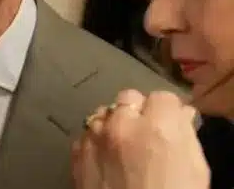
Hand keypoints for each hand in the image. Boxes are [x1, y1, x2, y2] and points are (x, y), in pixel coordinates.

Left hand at [73, 90, 209, 188]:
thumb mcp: (194, 170)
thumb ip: (186, 137)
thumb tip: (181, 117)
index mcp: (158, 126)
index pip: (163, 98)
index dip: (169, 112)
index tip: (171, 124)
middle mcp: (122, 124)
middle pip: (129, 98)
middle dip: (139, 111)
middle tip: (147, 134)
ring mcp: (94, 137)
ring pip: (103, 113)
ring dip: (114, 124)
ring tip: (124, 148)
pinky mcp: (75, 152)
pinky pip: (87, 134)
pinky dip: (96, 141)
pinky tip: (107, 160)